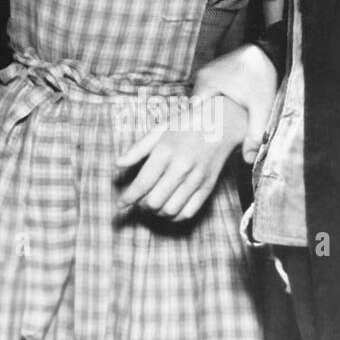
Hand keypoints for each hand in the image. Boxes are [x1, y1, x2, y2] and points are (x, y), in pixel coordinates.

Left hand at [114, 95, 245, 221]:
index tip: (119, 204)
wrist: (222, 123)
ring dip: (157, 212)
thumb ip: (137, 149)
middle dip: (141, 205)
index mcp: (166, 151)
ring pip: (170, 210)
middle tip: (138, 199)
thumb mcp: (159, 130)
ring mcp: (196, 179)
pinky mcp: (208, 187)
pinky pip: (189, 212)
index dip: (128, 197)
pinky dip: (175, 216)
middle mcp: (181, 167)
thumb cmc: (186, 124)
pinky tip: (169, 207)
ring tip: (153, 203)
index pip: (143, 183)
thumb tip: (118, 164)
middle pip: (154, 201)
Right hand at [191, 43, 277, 162]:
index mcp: (205, 85)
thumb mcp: (261, 108)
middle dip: (201, 124)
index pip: (190, 114)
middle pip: (194, 108)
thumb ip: (254, 134)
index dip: (194, 130)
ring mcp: (205, 74)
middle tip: (206, 142)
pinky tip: (221, 115)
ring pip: (201, 101)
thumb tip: (248, 160)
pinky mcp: (213, 73)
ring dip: (207, 114)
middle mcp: (200, 78)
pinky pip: (207, 93)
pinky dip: (212, 105)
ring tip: (214, 131)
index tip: (197, 145)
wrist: (267, 50)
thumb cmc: (262, 76)